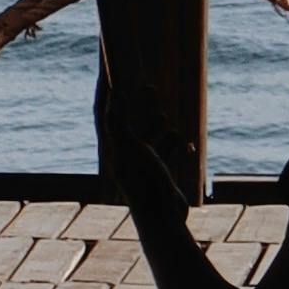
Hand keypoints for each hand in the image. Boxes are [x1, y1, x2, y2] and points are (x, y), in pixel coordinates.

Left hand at [93, 58, 168, 202]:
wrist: (162, 221)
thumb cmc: (145, 184)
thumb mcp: (131, 149)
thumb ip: (119, 122)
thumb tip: (112, 92)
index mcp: (114, 146)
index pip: (106, 110)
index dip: (107, 88)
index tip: (111, 67)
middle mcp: (124, 154)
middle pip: (126, 119)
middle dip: (136, 101)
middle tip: (148, 83)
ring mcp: (141, 165)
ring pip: (146, 135)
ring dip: (153, 120)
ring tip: (163, 110)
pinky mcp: (157, 175)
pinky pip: (163, 153)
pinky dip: (171, 143)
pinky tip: (182, 137)